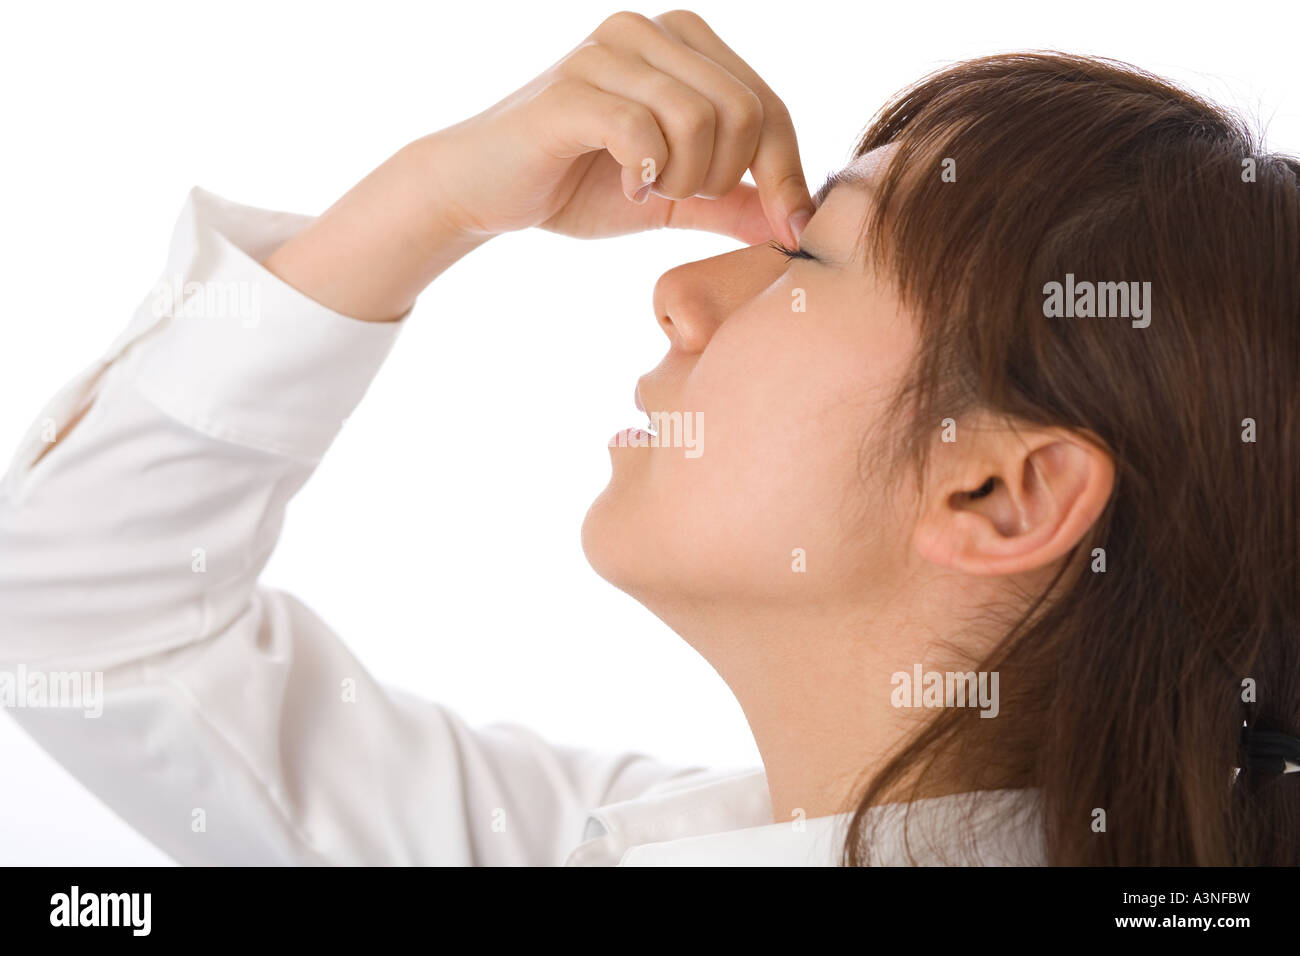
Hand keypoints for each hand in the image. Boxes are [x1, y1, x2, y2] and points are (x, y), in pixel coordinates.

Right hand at [430, 10, 814, 245]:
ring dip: (683, 178)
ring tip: (647, 191)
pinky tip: (622, 187)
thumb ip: (732, 202)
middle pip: (747, 111)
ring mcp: (608, 51)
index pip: (770, 105)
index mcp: (685, 44)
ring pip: (701, 120)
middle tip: (676, 196)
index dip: (787, 174)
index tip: (790, 229)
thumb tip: (799, 224)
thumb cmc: (577, 185)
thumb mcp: (672, 198)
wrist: (483, 190)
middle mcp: (651, 31)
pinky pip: (644, 132)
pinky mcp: (571, 88)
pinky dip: (644, 175)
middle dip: (724, 177)